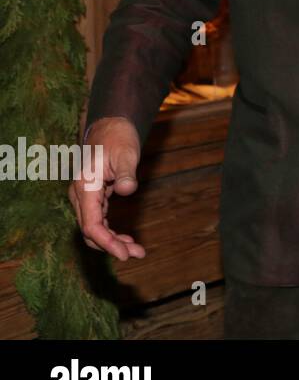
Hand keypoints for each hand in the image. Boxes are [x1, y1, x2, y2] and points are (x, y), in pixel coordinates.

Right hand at [69, 117, 146, 260]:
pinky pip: (97, 221)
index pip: (91, 224)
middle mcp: (80, 195)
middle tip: (138, 254)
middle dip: (112, 246)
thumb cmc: (118, 138)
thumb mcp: (126, 154)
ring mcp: (85, 197)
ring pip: (93, 228)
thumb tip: (127, 190)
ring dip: (112, 241)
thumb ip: (127, 173)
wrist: (111, 126)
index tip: (125, 254)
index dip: (107, 242)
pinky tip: (126, 239)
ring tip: (136, 250)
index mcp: (85, 187)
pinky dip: (110, 232)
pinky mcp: (93, 197)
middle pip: (90, 231)